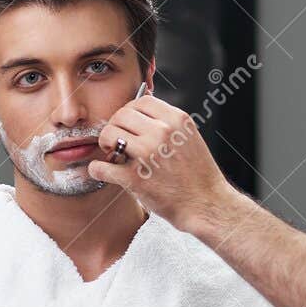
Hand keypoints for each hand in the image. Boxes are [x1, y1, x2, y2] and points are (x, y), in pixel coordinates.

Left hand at [87, 92, 238, 233]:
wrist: (207, 205)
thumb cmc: (198, 176)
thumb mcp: (190, 138)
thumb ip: (168, 124)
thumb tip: (140, 112)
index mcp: (177, 120)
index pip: (141, 101)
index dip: (130, 111)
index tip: (129, 124)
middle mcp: (162, 133)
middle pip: (121, 114)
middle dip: (115, 126)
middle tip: (118, 141)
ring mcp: (148, 154)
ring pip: (109, 134)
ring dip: (106, 143)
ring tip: (114, 155)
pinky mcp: (135, 179)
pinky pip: (102, 166)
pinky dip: (98, 169)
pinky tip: (102, 171)